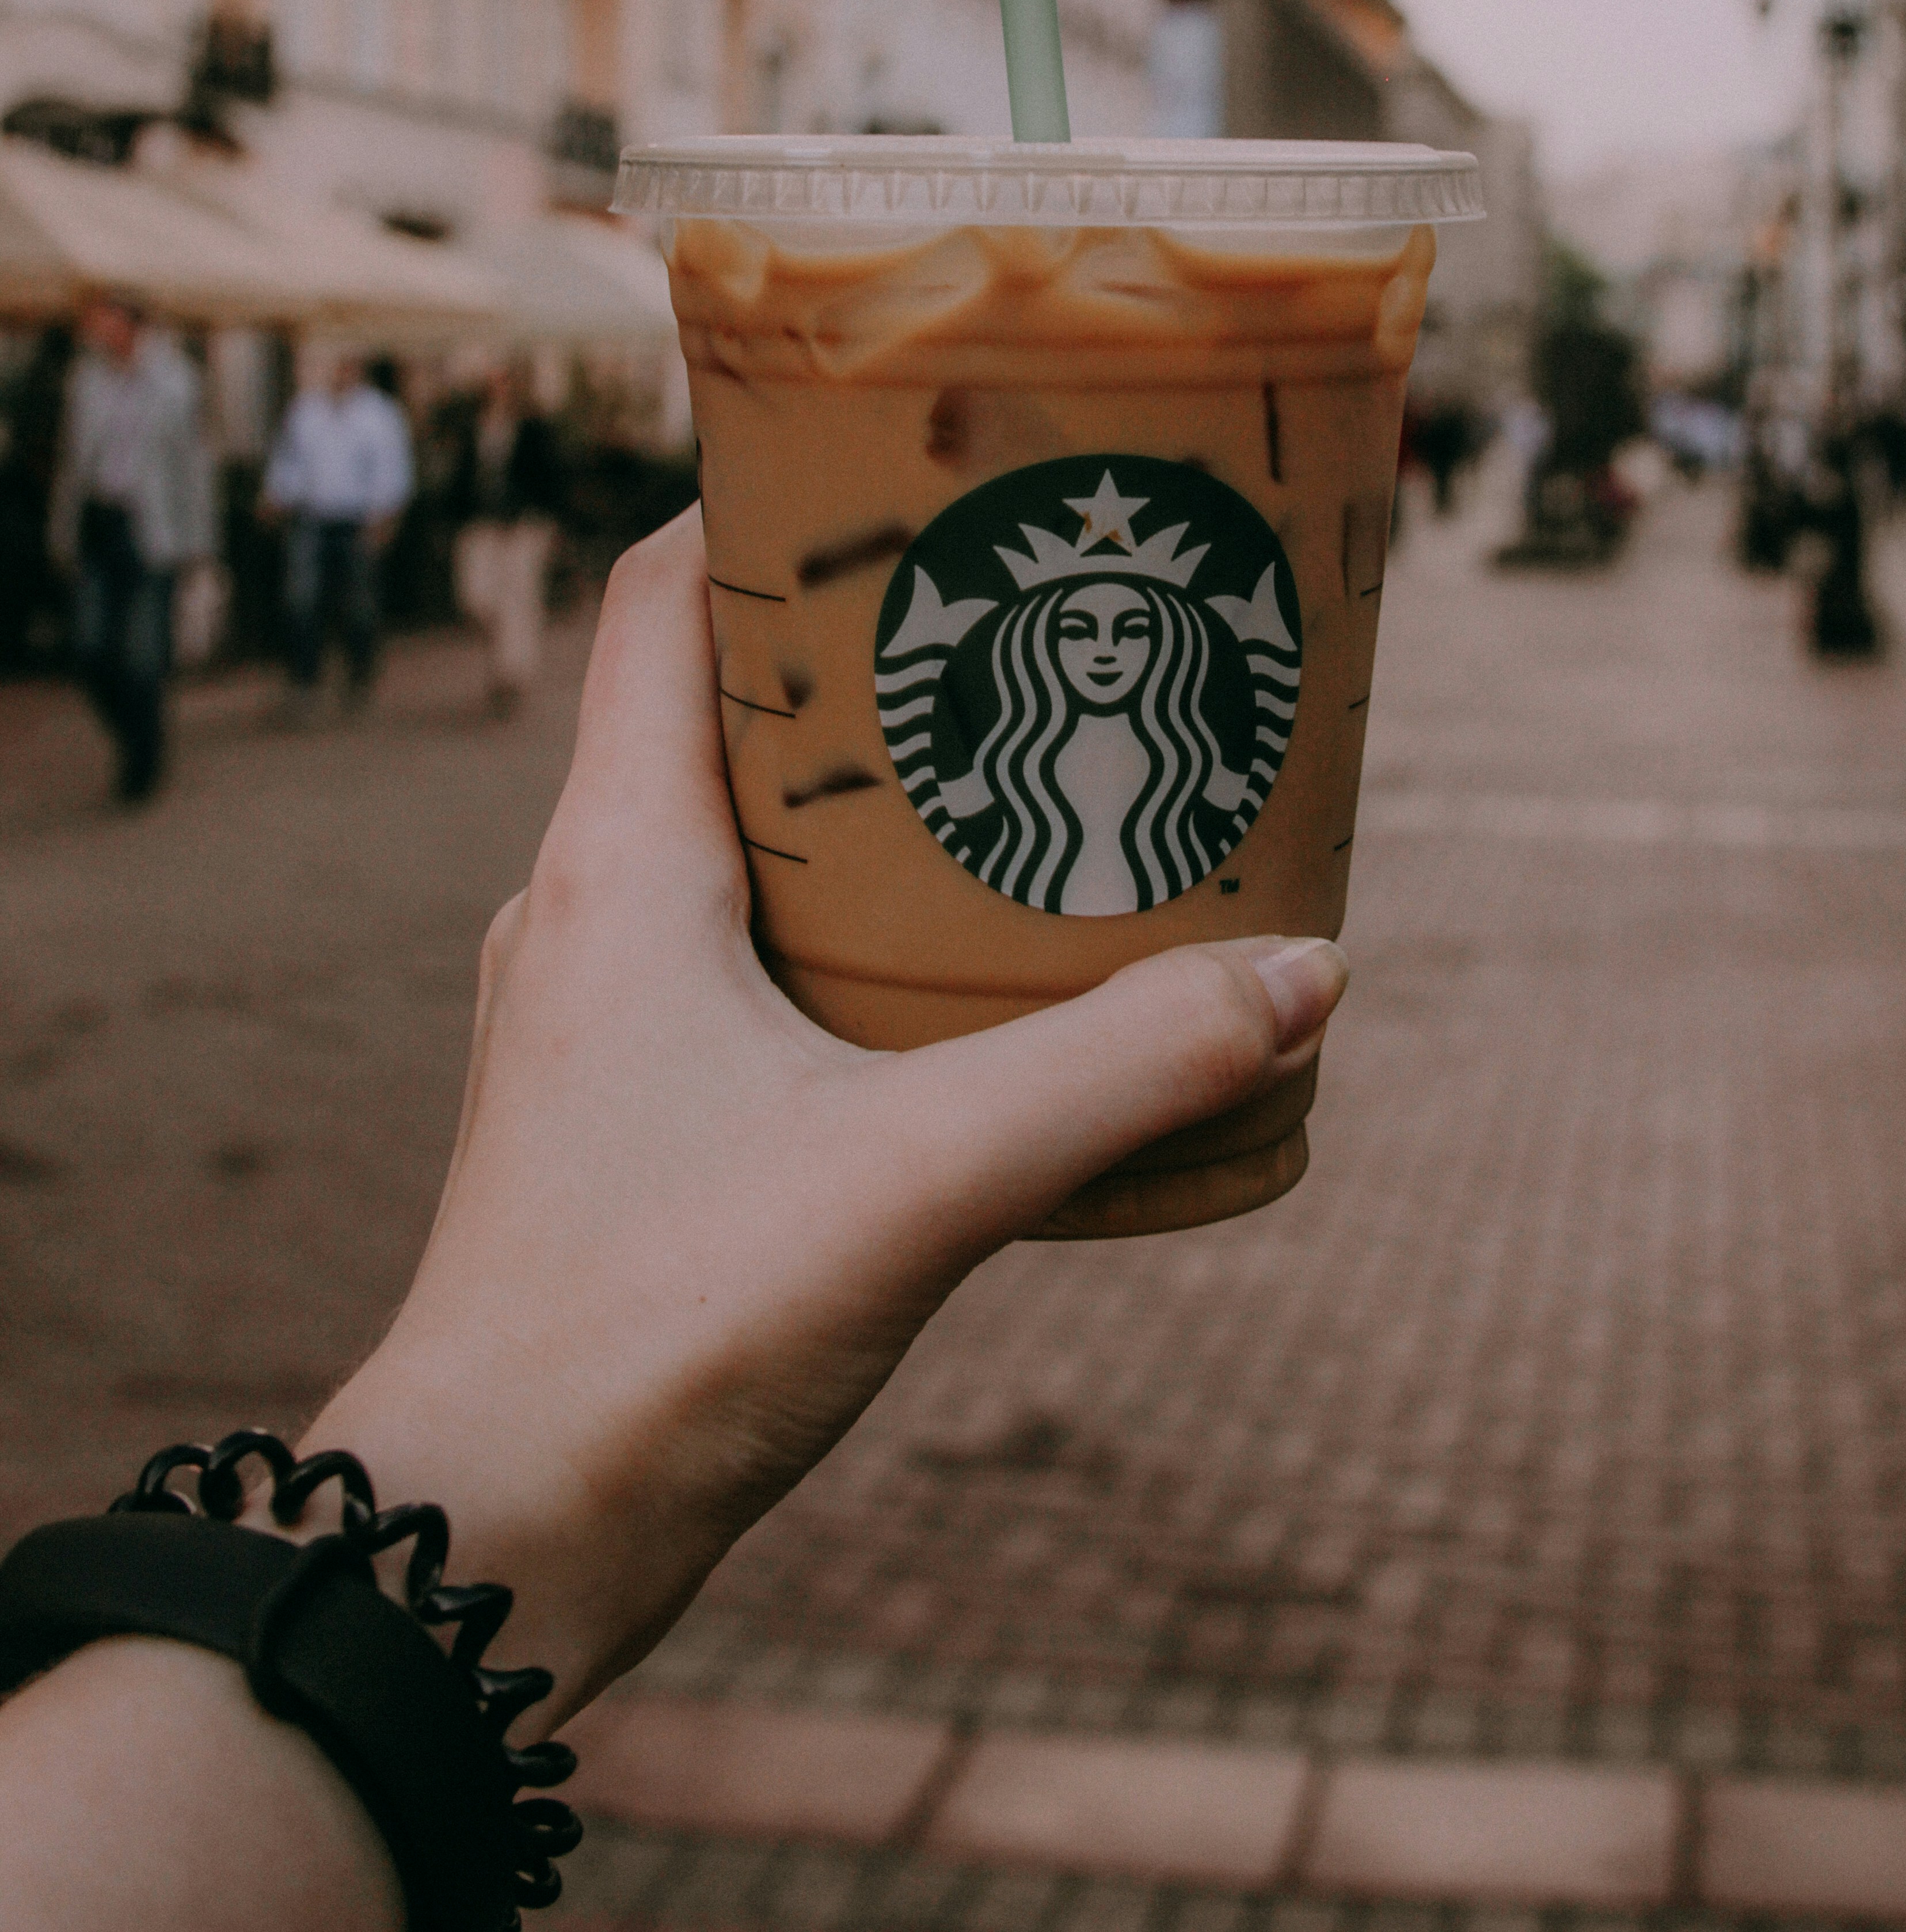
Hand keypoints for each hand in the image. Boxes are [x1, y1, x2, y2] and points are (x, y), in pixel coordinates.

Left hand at [310, 509, 1346, 1723]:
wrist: (492, 1540)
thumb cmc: (657, 1329)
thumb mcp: (922, 1178)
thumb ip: (1120, 1070)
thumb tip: (1304, 972)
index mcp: (614, 860)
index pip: (660, 597)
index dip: (766, 504)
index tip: (911, 473)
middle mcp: (584, 908)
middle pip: (717, 707)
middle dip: (869, 659)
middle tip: (1026, 627)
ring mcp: (594, 1013)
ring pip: (736, 842)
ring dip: (866, 806)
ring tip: (1024, 789)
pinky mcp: (624, 1109)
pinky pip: (741, 956)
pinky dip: (848, 928)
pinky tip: (963, 982)